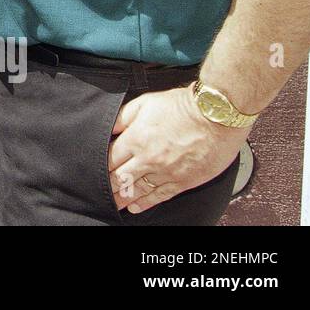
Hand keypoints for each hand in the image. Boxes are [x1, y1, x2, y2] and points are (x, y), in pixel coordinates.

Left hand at [108, 85, 249, 212]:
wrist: (216, 115)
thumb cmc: (183, 105)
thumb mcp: (145, 102)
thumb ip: (123, 117)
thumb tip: (107, 128)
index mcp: (136, 139)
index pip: (109, 159)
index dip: (100, 166)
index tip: (93, 170)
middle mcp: (148, 159)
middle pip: (120, 177)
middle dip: (108, 186)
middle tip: (99, 192)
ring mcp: (166, 172)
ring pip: (138, 190)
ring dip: (123, 198)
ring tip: (113, 203)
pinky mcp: (183, 181)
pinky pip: (160, 196)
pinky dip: (146, 203)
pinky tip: (136, 207)